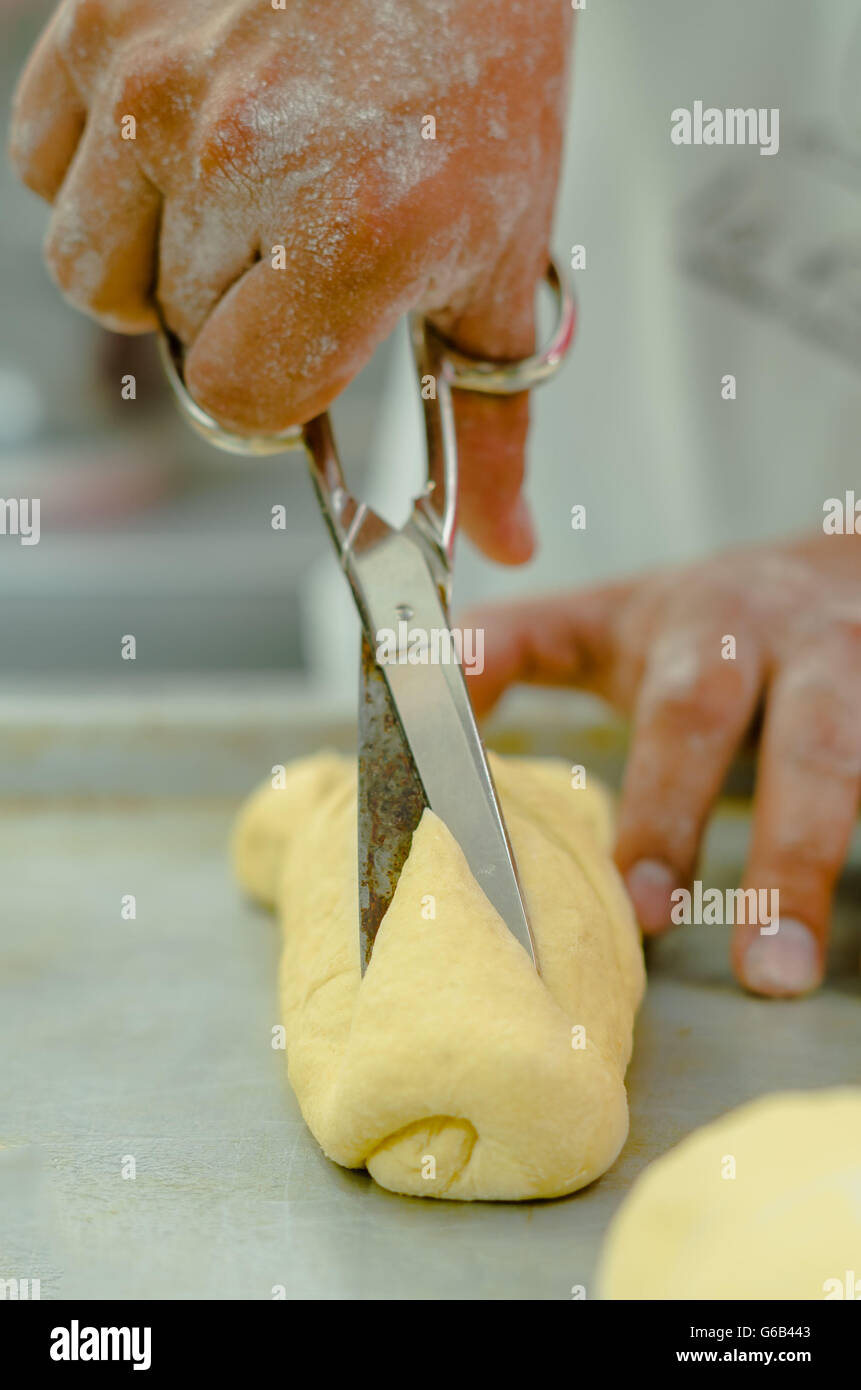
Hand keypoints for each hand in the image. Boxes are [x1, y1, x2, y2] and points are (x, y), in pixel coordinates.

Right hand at [10, 0, 573, 563]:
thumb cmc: (481, 66)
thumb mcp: (500, 258)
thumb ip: (491, 415)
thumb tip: (499, 542)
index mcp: (354, 235)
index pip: (236, 400)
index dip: (272, 388)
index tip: (302, 351)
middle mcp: (242, 159)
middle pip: (167, 335)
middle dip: (228, 312)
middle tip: (292, 242)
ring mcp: (154, 82)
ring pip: (84, 263)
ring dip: (150, 253)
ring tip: (233, 194)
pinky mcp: (97, 16)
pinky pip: (41, 161)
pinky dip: (99, 168)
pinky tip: (181, 135)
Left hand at [467, 533, 860, 995]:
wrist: (839, 573)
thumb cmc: (703, 621)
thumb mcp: (607, 617)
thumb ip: (511, 645)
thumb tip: (414, 676)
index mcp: (711, 630)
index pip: (687, 716)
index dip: (668, 808)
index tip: (643, 904)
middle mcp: (804, 653)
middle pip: (808, 750)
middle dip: (782, 856)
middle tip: (753, 968)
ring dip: (832, 873)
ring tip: (792, 976)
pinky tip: (853, 936)